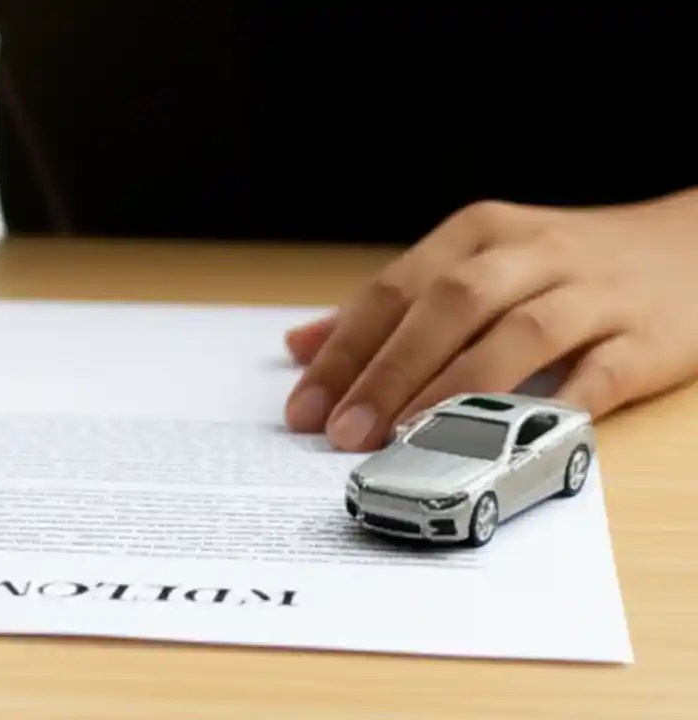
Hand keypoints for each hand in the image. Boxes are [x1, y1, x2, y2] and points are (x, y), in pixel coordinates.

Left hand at [282, 194, 697, 450]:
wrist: (694, 246)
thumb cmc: (562, 267)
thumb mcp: (475, 265)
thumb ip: (392, 306)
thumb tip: (300, 345)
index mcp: (478, 234)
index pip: (395, 290)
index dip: (344, 351)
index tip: (303, 408)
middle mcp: (532, 253)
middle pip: (448, 308)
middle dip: (389, 372)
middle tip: (343, 433)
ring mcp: (593, 293)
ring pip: (518, 334)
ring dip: (457, 389)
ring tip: (409, 438)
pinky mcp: (648, 337)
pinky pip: (600, 373)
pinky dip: (557, 405)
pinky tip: (513, 442)